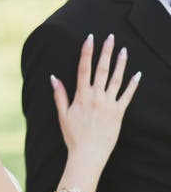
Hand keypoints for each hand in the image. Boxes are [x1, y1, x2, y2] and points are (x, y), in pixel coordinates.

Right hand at [51, 33, 140, 170]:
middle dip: (105, 52)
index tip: (89, 38)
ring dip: (120, 64)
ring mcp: (108, 104)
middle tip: (110, 37)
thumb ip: (59, 95)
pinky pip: (127, 96)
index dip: (86, 52)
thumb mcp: (63, 115)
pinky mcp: (118, 113)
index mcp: (81, 96)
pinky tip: (138, 74)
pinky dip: (133, 85)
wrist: (87, 154)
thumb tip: (53, 78)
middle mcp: (96, 97)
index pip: (83, 69)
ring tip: (124, 50)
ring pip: (116, 79)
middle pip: (101, 69)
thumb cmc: (73, 136)